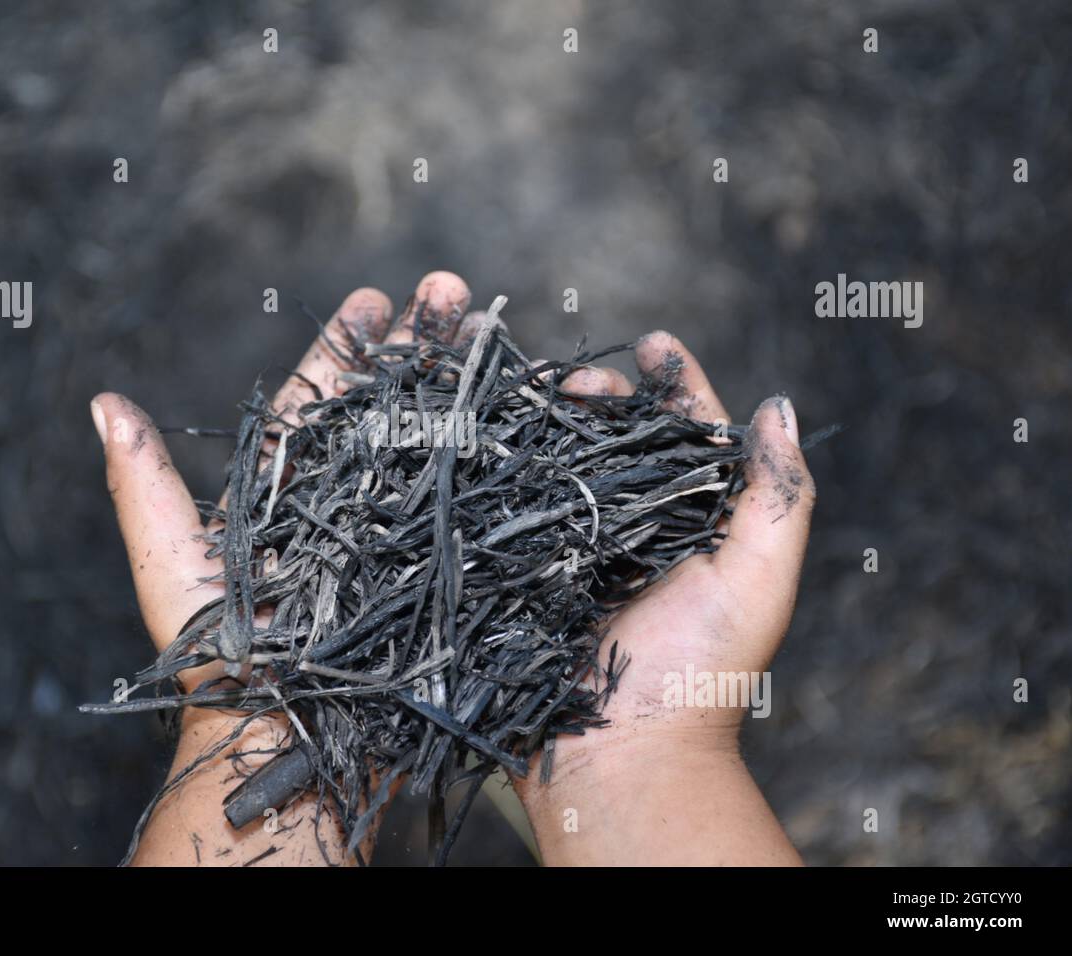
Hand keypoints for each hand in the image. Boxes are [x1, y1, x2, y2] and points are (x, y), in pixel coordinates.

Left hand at [90, 271, 478, 865]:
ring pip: (442, 443)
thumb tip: (101, 404)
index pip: (323, 400)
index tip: (376, 297)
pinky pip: (481, 505)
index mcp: (292, 492)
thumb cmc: (227, 667)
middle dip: (422, 345)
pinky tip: (538, 415)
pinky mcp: (447, 571)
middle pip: (391, 407)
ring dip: (471, 384)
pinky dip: (511, 456)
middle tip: (452, 292)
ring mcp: (403, 536)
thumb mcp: (176, 571)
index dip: (349, 345)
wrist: (290, 748)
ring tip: (498, 334)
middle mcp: (352, 506)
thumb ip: (144, 488)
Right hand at [515, 332, 814, 864]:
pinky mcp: (526, 574)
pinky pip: (516, 509)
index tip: (656, 341)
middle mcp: (633, 531)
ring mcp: (575, 551)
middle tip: (585, 378)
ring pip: (563, 465)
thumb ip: (780, 495)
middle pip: (619, 441)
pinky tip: (495, 434)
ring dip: (552, 421)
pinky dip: (506, 468)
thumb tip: (781, 405)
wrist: (622, 755)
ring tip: (543, 390)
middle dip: (604, 395)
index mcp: (692, 526)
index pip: (687, 436)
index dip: (674, 384)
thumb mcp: (760, 578)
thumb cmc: (703, 670)